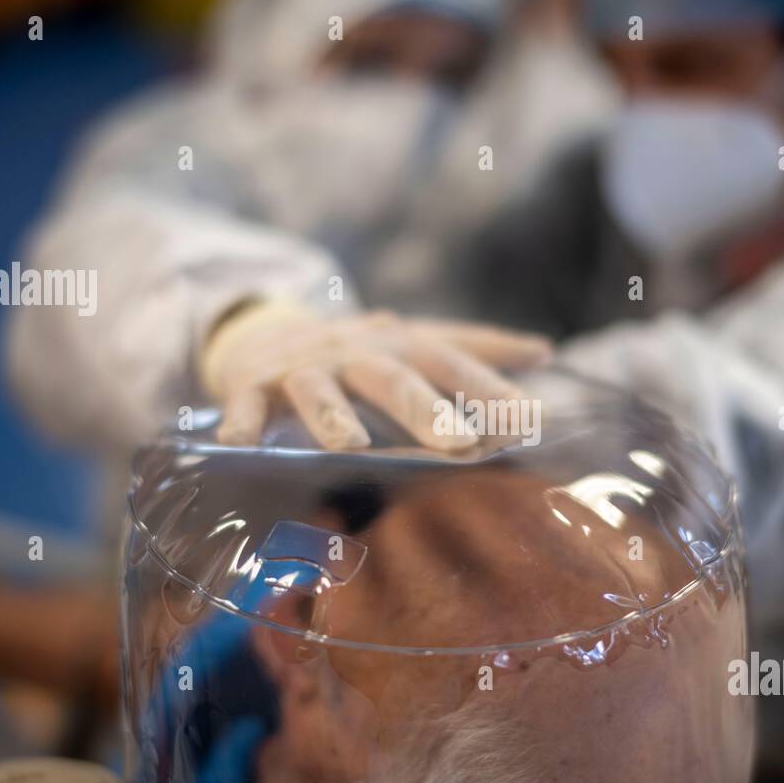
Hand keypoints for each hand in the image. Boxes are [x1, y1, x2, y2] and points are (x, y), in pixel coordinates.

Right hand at [202, 306, 550, 448]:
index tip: (531, 419)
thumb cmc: (357, 356)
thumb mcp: (414, 346)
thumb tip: (544, 351)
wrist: (265, 337)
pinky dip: (241, 421)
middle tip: (460, 443)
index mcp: (400, 346)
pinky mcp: (252, 386)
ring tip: (350, 445)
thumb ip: (476, 351)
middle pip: (392, 377)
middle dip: (425, 409)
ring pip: (316, 388)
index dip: (490, 389)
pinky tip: (239, 443)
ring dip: (332, 414)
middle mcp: (355, 352)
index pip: (452, 363)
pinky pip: (244, 404)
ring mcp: (301, 368)